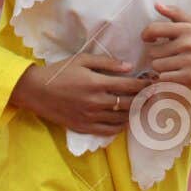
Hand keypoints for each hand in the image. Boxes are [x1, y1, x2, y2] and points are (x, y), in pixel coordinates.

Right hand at [10, 53, 148, 132]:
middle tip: (154, 95)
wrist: (36, 91)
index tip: (154, 82)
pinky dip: (121, 126)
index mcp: (96, 83)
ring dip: (134, 112)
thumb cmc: (59, 72)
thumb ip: (107, 63)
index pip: (129, 85)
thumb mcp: (82, 60)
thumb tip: (129, 67)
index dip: (145, 84)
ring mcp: (91, 117)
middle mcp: (96, 102)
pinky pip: (109, 130)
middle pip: (130, 103)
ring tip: (142, 106)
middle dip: (144, 99)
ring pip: (122, 118)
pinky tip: (125, 119)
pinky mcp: (85, 127)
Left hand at [141, 4, 190, 90]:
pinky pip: (164, 78)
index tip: (148, 39)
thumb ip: (175, 13)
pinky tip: (174, 75)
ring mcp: (188, 61)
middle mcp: (187, 44)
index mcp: (187, 28)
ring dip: (161, 67)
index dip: (146, 35)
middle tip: (166, 55)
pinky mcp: (189, 77)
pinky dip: (166, 78)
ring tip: (171, 65)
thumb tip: (156, 5)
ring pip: (157, 66)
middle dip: (157, 55)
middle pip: (153, 52)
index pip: (154, 29)